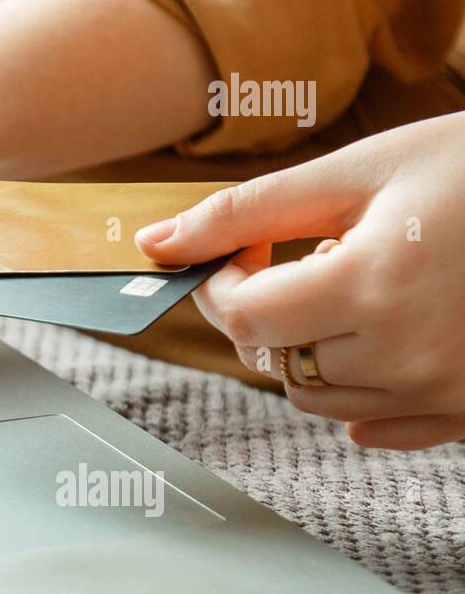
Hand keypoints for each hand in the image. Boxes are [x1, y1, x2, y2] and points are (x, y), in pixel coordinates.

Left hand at [136, 114, 464, 449]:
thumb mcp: (360, 169)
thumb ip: (248, 210)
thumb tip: (157, 243)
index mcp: (374, 285)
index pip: (245, 316)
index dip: (220, 284)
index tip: (235, 252)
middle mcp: (408, 354)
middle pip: (276, 360)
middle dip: (261, 311)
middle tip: (293, 255)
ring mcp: (445, 392)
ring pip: (318, 397)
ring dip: (305, 347)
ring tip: (352, 281)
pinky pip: (378, 424)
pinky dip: (356, 387)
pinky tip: (377, 334)